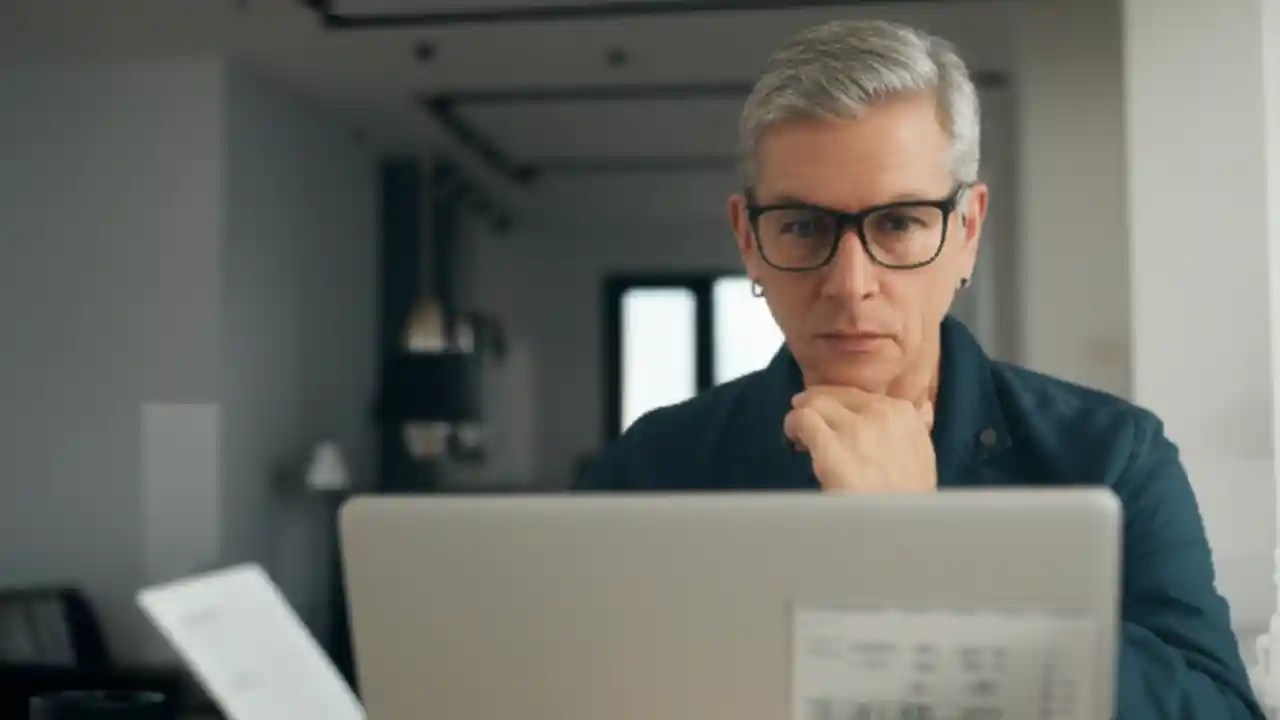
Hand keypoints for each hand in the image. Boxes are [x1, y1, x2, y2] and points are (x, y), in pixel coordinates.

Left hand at [783, 386, 937, 492]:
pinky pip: (804, 420)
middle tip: (808, 425)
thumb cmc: (907, 503)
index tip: (835, 423)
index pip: (861, 395)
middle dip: (819, 406)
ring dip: (803, 416)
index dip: (843, 407)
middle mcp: (883, 414)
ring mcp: (858, 430)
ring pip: (816, 403)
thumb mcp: (922, 460)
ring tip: (798, 435)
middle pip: (836, 395)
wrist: (897, 533)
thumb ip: (915, 430)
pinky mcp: (832, 448)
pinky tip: (794, 441)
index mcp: (906, 415)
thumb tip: (923, 408)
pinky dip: (794, 427)